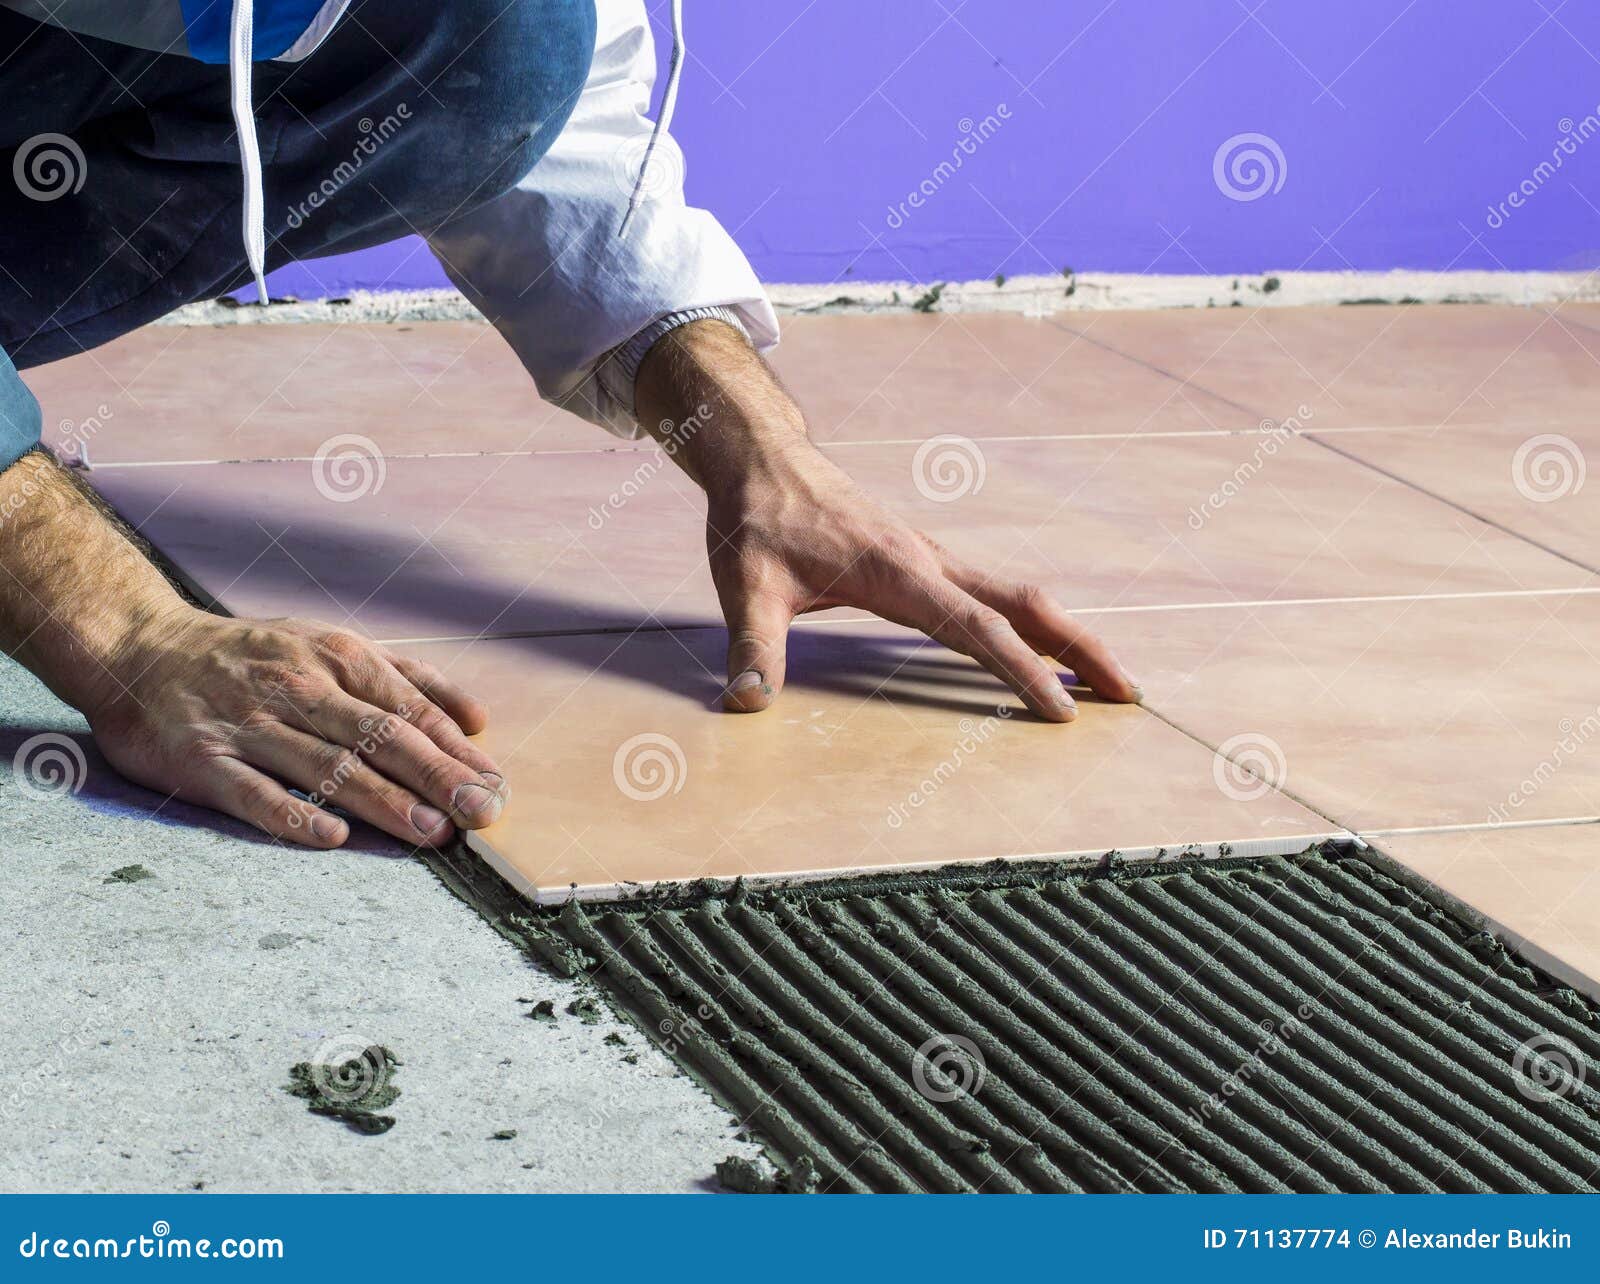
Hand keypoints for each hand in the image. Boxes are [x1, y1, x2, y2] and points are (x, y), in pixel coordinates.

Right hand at [87, 610, 504, 847]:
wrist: (139, 649)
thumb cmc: (254, 655)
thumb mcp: (332, 645)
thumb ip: (407, 677)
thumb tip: (477, 719)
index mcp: (337, 658)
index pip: (409, 708)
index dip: (455, 750)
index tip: (496, 786)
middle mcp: (298, 687)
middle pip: (379, 736)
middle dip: (436, 776)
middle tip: (481, 813)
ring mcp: (249, 724)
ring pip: (326, 765)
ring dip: (383, 800)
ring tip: (431, 831)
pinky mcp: (201, 758)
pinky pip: (253, 791)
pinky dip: (292, 813)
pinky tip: (333, 836)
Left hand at [705, 443, 1137, 718]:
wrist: (763, 460)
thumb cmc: (756, 521)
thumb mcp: (744, 584)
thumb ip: (753, 646)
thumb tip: (746, 704)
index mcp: (897, 571)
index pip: (975, 628)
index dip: (1021, 670)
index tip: (1062, 709)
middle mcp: (928, 561)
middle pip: (1024, 605)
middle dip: (1079, 648)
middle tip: (1127, 695)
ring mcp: (932, 559)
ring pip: (1016, 597)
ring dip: (1064, 636)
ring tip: (1103, 682)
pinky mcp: (924, 561)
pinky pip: (992, 595)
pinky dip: (1030, 624)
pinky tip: (1039, 651)